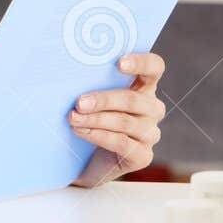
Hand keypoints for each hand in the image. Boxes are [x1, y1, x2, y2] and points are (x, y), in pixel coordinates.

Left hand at [66, 52, 166, 187]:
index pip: (154, 68)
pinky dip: (98, 136)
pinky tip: (81, 132)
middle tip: (79, 102)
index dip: (141, 63)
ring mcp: (150, 133)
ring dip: (95, 119)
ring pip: (125, 122)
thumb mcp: (91, 96)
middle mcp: (152, 109)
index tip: (118, 63)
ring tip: (73, 118)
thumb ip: (90, 81)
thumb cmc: (88, 117)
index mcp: (143, 87)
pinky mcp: (142, 156)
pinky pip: (122, 144)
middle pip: (133, 99)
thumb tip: (68, 68)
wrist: (86, 159)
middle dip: (103, 100)